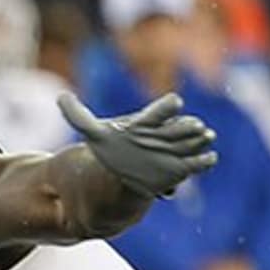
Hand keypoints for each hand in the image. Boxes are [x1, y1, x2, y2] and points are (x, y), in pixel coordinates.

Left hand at [57, 92, 218, 197]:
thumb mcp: (94, 134)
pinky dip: (203, 161)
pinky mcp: (182, 168)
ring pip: (193, 142)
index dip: (166, 108)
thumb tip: (61, 96)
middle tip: (196, 125)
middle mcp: (166, 133)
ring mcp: (177, 150)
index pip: (159, 111)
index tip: (174, 102)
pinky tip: (208, 159)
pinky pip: (198, 163)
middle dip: (188, 127)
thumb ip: (78, 116)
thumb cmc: (113, 148)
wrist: (124, 172)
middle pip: (181, 127)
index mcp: (148, 122)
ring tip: (205, 136)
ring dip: (199, 141)